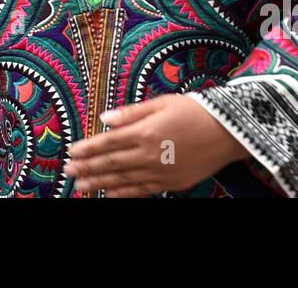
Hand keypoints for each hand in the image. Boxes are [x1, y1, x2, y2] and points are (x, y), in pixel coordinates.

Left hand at [64, 95, 246, 196]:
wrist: (229, 131)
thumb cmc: (196, 110)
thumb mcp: (162, 103)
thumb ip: (131, 113)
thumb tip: (105, 119)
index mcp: (145, 131)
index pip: (108, 142)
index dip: (87, 149)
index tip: (71, 153)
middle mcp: (150, 155)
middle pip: (112, 163)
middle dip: (88, 168)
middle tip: (68, 172)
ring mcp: (161, 172)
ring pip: (123, 180)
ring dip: (100, 183)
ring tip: (81, 186)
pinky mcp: (172, 183)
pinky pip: (143, 190)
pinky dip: (124, 193)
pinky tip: (110, 194)